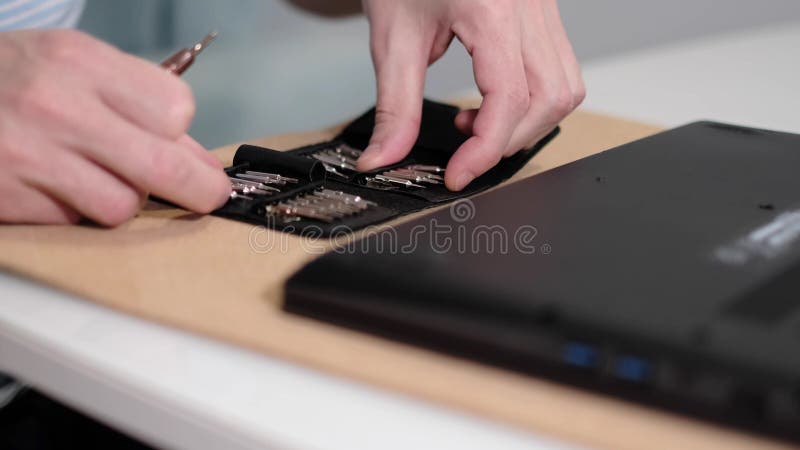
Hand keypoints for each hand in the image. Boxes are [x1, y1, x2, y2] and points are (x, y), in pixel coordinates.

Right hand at [0, 29, 230, 225]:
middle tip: (208, 196)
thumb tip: (197, 158)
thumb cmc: (11, 76)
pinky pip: (75, 222)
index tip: (171, 138)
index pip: (174, 109)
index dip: (178, 130)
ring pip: (122, 205)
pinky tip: (57, 186)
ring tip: (97, 177)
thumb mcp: (70, 64)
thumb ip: (135, 100)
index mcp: (80, 61)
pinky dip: (78, 212)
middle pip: (164, 165)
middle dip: (198, 188)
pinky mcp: (8, 197)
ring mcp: (29, 155)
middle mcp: (56, 105)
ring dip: (123, 199)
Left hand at [357, 0, 584, 189]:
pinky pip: (560, 68)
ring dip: (527, 123)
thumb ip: (394, 106)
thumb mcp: (392, 38)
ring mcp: (543, 8)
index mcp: (490, 10)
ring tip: (475, 123)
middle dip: (508, 140)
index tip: (457, 174)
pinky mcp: (542, 13)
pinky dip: (533, 100)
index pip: (509, 98)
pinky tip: (491, 100)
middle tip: (465, 151)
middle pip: (550, 98)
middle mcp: (529, 7)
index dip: (485, 149)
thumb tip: (385, 158)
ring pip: (566, 87)